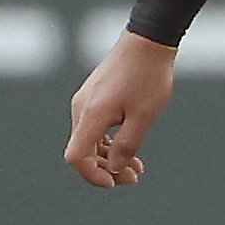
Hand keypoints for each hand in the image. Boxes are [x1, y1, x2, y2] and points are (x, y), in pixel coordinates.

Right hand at [65, 31, 176, 187]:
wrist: (148, 41)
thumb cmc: (148, 77)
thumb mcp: (143, 117)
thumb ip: (126, 145)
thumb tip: (114, 168)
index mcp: (91, 115)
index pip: (77, 157)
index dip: (92, 175)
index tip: (115, 183)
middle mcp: (82, 108)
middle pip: (83, 151)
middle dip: (107, 169)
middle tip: (134, 177)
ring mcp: (85, 101)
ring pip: (90, 140)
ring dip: (110, 157)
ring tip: (137, 167)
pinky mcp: (93, 96)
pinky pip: (95, 127)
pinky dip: (109, 141)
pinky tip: (129, 148)